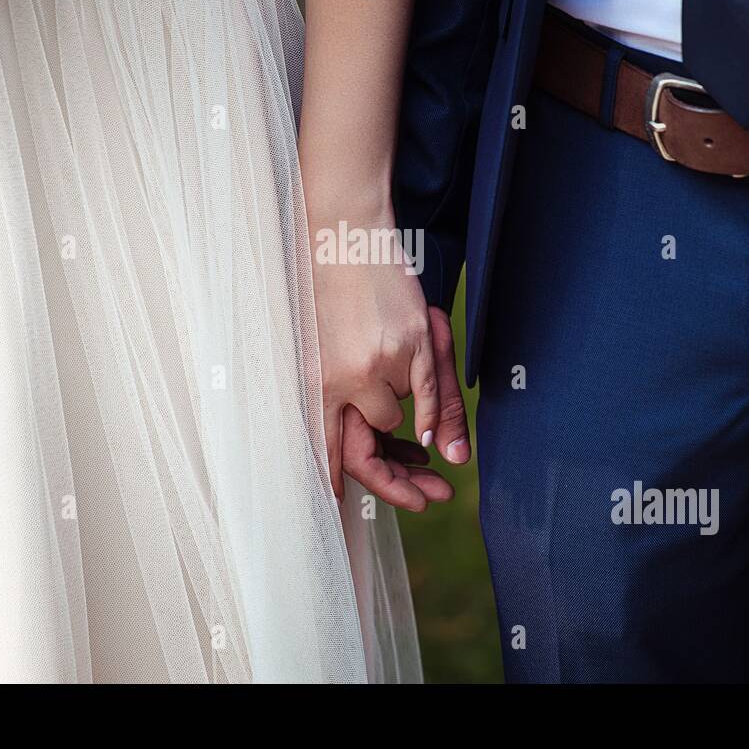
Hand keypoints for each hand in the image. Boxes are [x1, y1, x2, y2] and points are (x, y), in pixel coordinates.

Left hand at [310, 203, 470, 510]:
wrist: (343, 235)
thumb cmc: (326, 290)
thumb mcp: (319, 349)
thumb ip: (338, 400)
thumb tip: (359, 448)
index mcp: (311, 383)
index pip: (321, 450)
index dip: (331, 485)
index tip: (338, 514)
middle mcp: (340, 381)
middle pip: (366, 450)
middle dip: (394, 483)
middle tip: (424, 500)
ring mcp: (376, 365)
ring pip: (396, 416)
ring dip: (403, 417)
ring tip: (407, 416)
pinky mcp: (407, 347)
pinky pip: (427, 397)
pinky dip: (434, 416)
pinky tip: (437, 438)